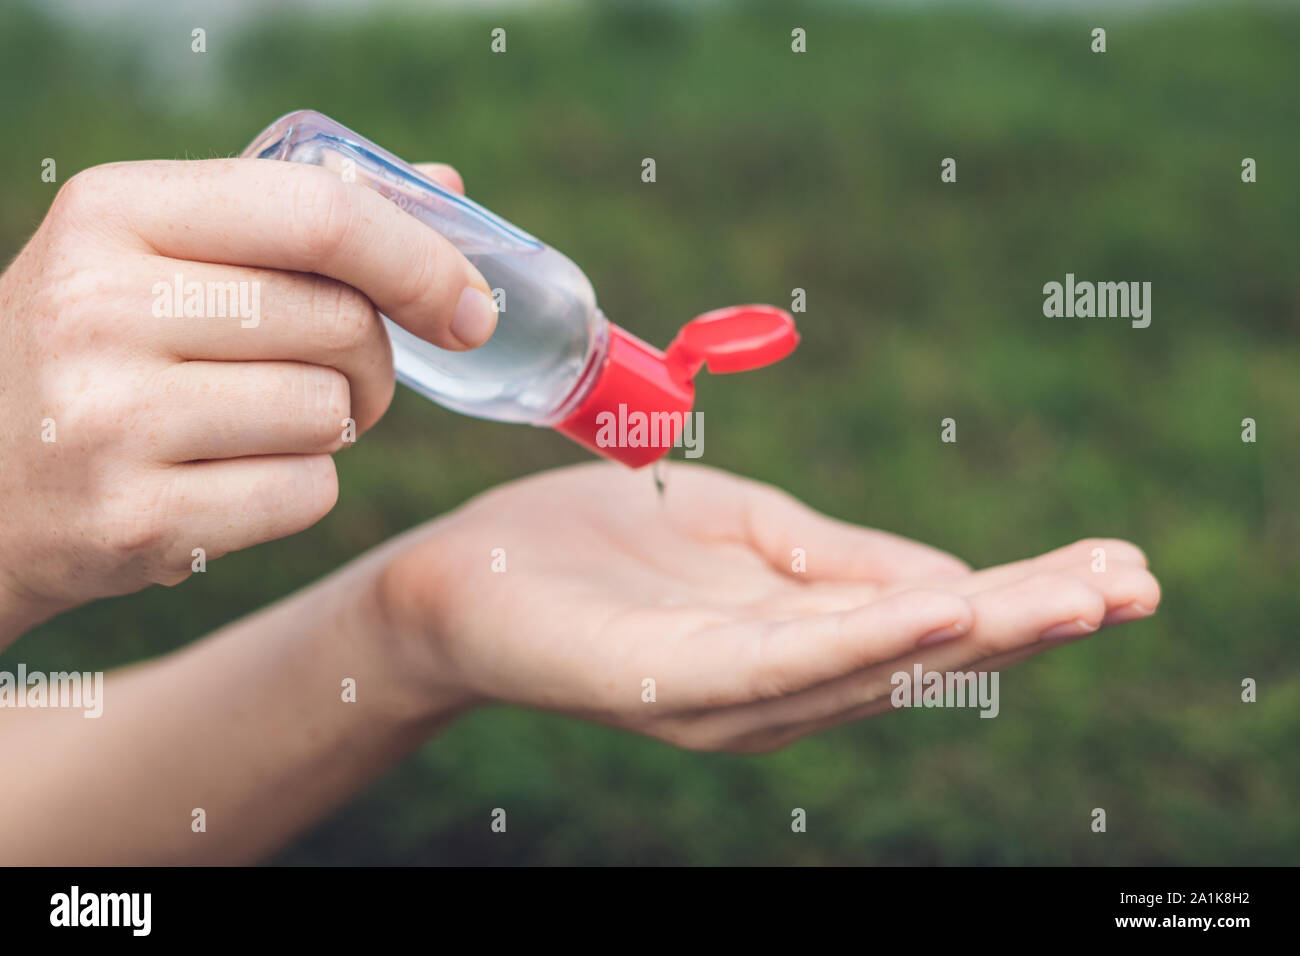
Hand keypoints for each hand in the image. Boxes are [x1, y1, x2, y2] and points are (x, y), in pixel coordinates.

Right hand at [0, 158, 493, 635]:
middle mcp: (99, 306)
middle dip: (375, 360)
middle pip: (343, 324)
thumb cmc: (101, 347)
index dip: (422, 260)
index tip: (469, 306)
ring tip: (264, 422)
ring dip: (333, 425)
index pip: (322, 214)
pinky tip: (233, 478)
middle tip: (343, 375)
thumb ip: (297, 214)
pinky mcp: (136, 521)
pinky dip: (301, 488)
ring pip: (330, 414)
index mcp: (114, 211)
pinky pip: (306, 494)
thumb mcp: (159, 249)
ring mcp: (109, 421)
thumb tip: (444, 185)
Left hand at [377, 462, 1160, 751]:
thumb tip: (952, 578)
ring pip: (871, 669)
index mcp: (796, 643)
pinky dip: (863, 641)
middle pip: (922, 659)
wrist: (463, 577)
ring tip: (1075, 597)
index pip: (926, 624)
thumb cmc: (602, 549)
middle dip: (1032, 622)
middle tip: (1135, 585)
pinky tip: (938, 612)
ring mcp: (725, 697)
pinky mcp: (667, 685)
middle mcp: (775, 688)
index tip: (1119, 566)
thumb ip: (838, 559)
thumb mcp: (743, 531)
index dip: (1023, 601)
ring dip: (979, 633)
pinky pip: (778, 666)